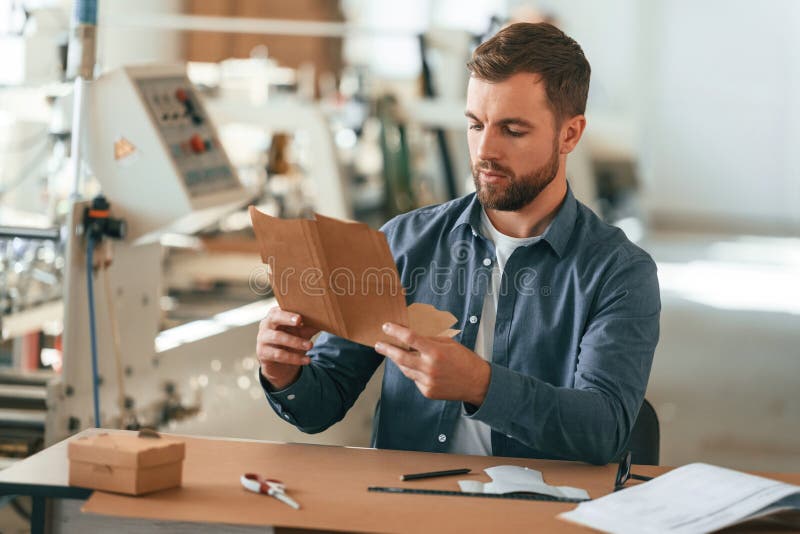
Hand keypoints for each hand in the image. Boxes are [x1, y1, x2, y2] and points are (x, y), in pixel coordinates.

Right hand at [256, 307, 318, 389]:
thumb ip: (310, 326)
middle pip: (274, 318)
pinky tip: (307, 360)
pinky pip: (279, 355)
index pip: (281, 308)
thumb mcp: (302, 333)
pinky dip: (294, 358)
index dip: (290, 310)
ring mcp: (262, 338)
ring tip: (310, 345)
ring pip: (278, 338)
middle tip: (300, 321)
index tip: (301, 313)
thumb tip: (326, 319)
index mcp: (276, 314)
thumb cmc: (291, 341)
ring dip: (296, 342)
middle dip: (287, 318)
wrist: (280, 365)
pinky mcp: (263, 353)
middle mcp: (266, 324)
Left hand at [374, 322, 490, 405]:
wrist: (477, 383)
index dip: (395, 331)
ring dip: (399, 361)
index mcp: (436, 352)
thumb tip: (411, 336)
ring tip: (395, 354)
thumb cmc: (465, 360)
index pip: (410, 338)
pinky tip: (418, 368)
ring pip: (405, 369)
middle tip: (379, 345)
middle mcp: (429, 368)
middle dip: (387, 349)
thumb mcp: (449, 343)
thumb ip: (429, 340)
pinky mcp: (427, 391)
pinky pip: (414, 379)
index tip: (387, 327)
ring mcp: (427, 382)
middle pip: (400, 357)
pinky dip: (413, 372)